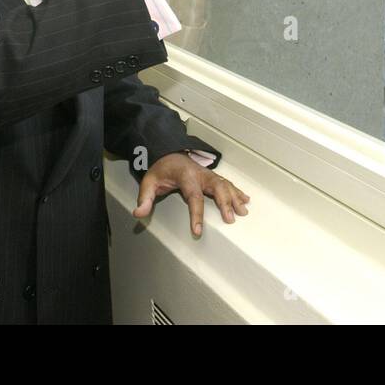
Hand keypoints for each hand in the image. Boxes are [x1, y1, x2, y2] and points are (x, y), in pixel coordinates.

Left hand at [132, 152, 249, 236]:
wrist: (168, 153)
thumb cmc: (160, 170)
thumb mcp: (148, 182)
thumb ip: (144, 198)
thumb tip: (138, 213)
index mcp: (185, 176)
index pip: (193, 197)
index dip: (196, 215)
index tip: (198, 231)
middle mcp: (200, 174)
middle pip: (216, 187)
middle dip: (224, 202)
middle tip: (230, 219)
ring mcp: (208, 174)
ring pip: (224, 184)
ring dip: (234, 198)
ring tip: (243, 212)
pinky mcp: (212, 176)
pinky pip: (227, 183)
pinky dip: (237, 191)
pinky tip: (245, 199)